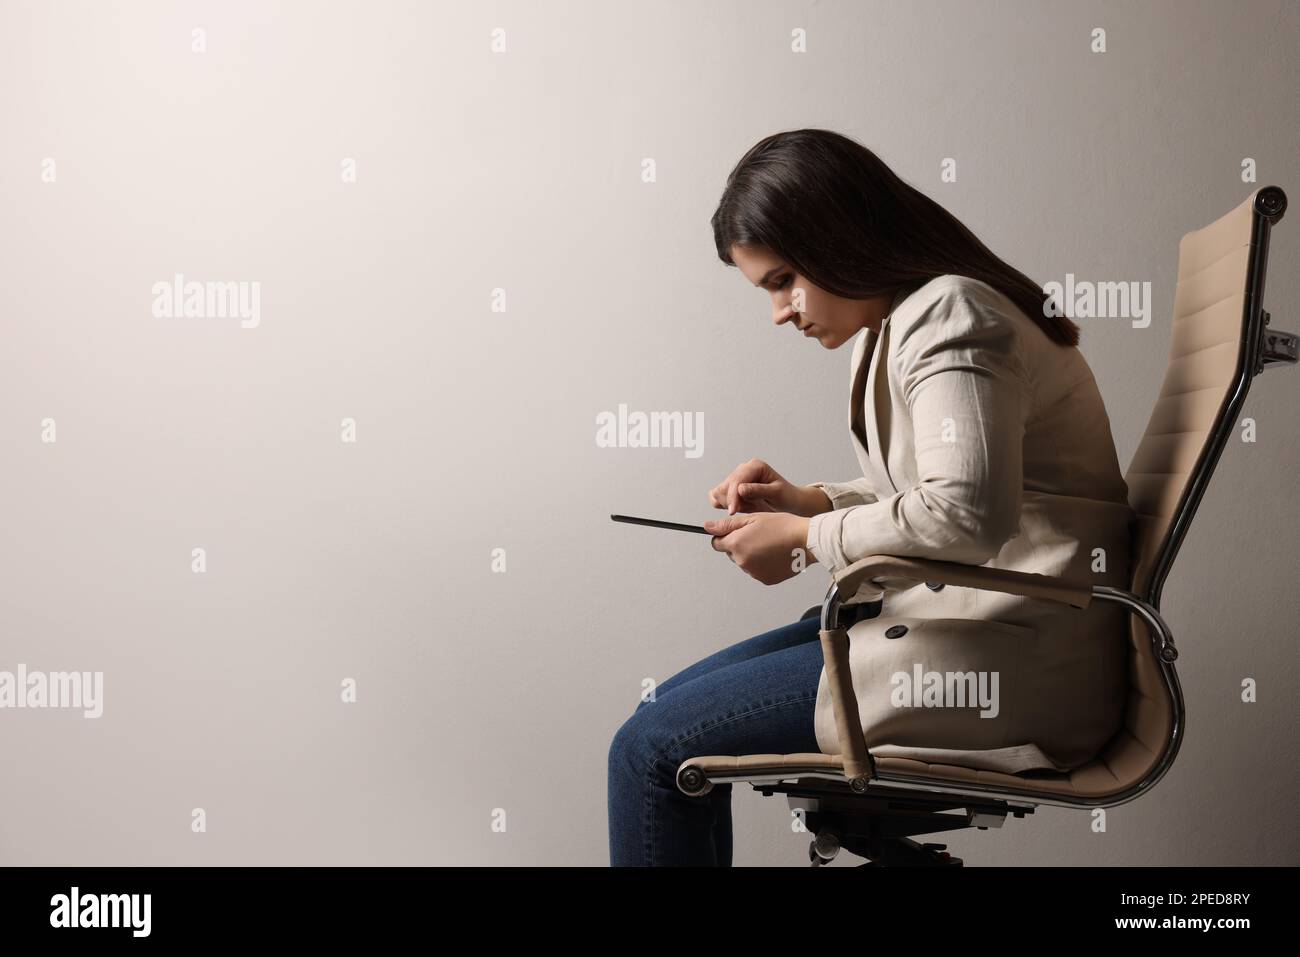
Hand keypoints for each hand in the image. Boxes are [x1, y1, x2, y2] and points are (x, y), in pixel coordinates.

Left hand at [703, 512, 814, 584]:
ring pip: (745, 562)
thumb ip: (726, 525)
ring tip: (769, 543)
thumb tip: (707, 527)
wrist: (805, 540)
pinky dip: (762, 564)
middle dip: (739, 545)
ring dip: (751, 554)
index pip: (716, 543)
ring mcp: (754, 572)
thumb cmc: (782, 526)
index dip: (725, 536)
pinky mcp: (765, 579)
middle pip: (731, 553)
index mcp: (736, 545)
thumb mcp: (752, 518)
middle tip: (759, 534)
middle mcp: (742, 561)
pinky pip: (757, 571)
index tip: (735, 532)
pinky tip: (774, 553)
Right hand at [708, 458, 829, 516]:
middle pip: (725, 485)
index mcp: (755, 466)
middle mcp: (744, 470)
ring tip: (747, 508)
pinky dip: (725, 505)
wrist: (789, 502)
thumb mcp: (776, 493)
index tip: (733, 511)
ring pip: (719, 491)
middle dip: (731, 501)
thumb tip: (740, 489)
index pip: (736, 480)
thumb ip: (758, 490)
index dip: (733, 496)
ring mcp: (737, 479)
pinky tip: (740, 508)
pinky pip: (719, 497)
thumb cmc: (786, 496)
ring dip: (728, 503)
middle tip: (742, 511)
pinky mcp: (733, 489)